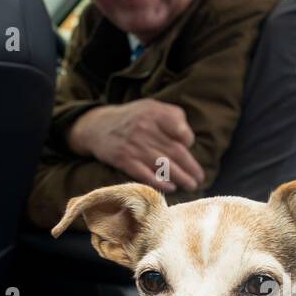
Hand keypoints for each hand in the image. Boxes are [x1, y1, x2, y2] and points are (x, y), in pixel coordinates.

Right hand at [67, 99, 204, 191]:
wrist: (96, 126)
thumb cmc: (132, 118)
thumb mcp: (151, 107)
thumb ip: (172, 116)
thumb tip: (188, 139)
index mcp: (154, 113)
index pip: (180, 130)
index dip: (188, 141)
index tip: (189, 148)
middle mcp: (144, 128)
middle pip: (175, 151)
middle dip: (191, 167)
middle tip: (200, 178)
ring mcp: (133, 145)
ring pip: (163, 165)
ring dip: (180, 178)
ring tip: (191, 185)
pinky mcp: (123, 159)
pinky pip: (145, 174)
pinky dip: (159, 182)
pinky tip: (171, 187)